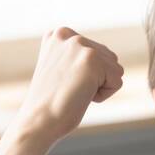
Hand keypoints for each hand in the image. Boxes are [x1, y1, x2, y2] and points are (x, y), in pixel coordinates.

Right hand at [15, 27, 124, 147]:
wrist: (38, 120)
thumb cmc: (50, 103)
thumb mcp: (61, 70)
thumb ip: (76, 57)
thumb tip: (99, 57)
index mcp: (58, 34)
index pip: (98, 53)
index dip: (87, 76)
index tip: (64, 83)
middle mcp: (68, 34)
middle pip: (109, 59)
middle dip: (96, 80)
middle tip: (69, 89)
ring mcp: (79, 45)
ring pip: (115, 70)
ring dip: (100, 87)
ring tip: (74, 92)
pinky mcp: (92, 59)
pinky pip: (117, 82)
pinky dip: (103, 95)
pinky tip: (80, 96)